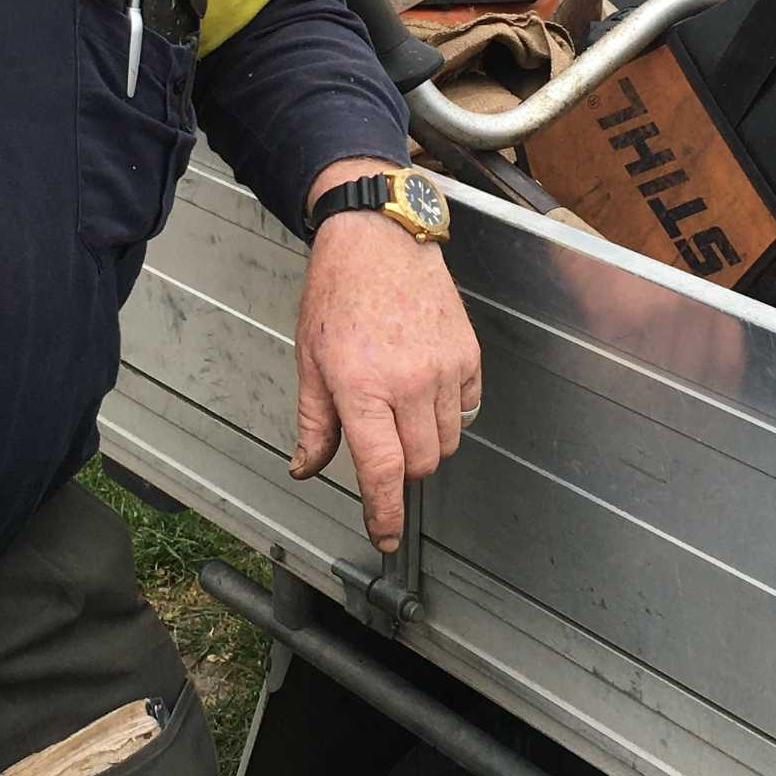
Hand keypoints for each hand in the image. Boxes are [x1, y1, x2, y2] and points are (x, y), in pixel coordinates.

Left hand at [290, 160, 483, 550]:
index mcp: (361, 387)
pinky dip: (451, 411)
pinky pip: (469, 406)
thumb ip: (315, 423)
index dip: (385, 513)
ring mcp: (443, 368)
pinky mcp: (468, 353)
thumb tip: (306, 468)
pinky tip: (426, 386)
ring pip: (448, 440)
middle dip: (403, 470)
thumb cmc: (338, 293)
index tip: (386, 536)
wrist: (379, 239)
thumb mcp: (310, 360)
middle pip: (421, 464)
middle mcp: (407, 382)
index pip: (381, 470)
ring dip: (427, 442)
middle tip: (384, 446)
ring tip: (403, 408)